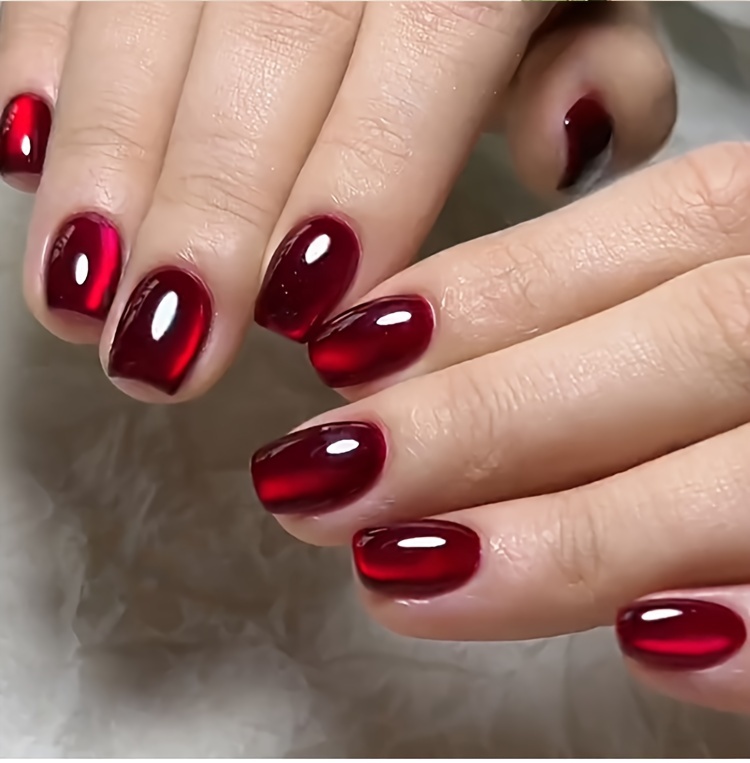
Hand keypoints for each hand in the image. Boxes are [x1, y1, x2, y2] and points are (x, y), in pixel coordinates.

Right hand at [0, 1, 673, 399]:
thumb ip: (601, 63)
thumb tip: (566, 143)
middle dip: (209, 207)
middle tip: (162, 350)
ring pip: (149, 4)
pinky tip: (25, 160)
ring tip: (73, 296)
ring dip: (106, 163)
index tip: (302, 308)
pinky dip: (41, 59)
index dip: (362, 174)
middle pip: (272, 34)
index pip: (434, 28)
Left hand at [251, 141, 749, 715]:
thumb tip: (399, 337)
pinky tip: (652, 650)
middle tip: (325, 478)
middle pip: (686, 344)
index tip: (346, 349)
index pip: (659, 228)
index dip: (497, 291)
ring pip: (748, 472)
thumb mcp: (713, 285)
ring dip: (579, 533)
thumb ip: (602, 297)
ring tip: (405, 578)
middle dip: (492, 418)